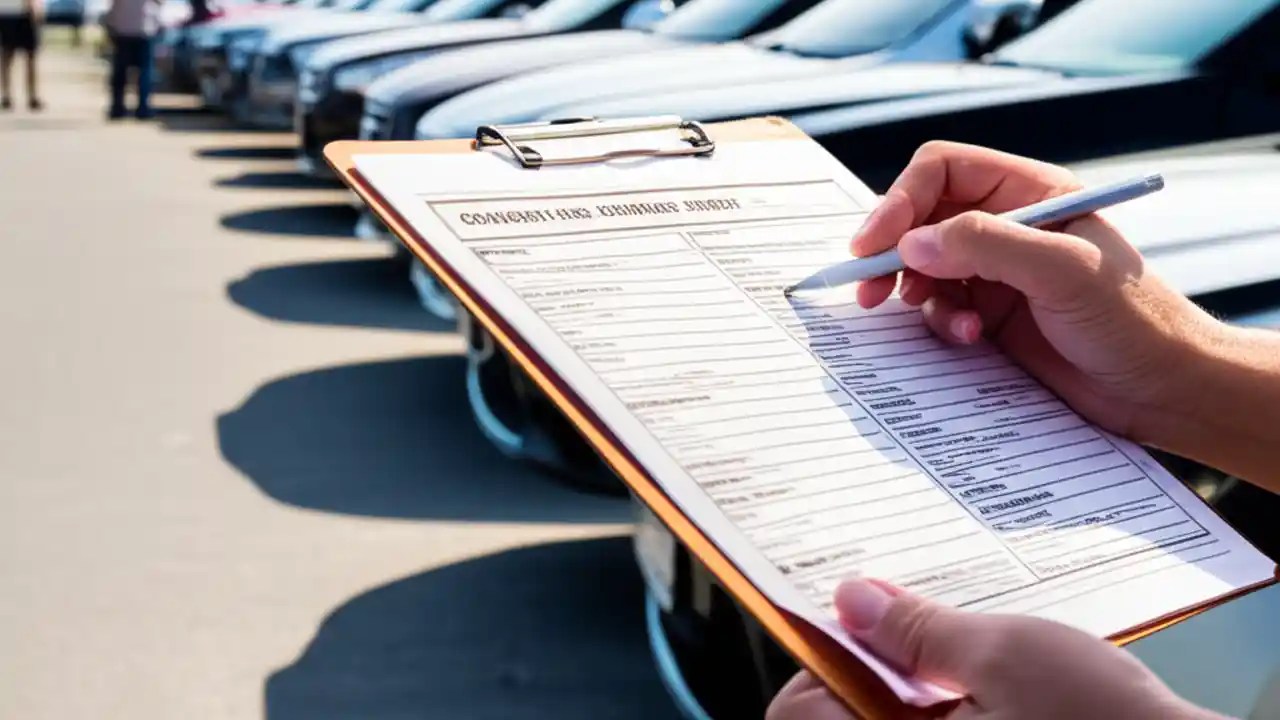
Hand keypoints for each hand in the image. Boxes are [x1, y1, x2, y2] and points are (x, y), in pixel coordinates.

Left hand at [766, 579, 1218, 719]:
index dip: (817, 660)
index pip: (797, 712)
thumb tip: (854, 598)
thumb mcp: (1006, 655)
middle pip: (844, 715)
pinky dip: (947, 707)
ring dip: (913, 685)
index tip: (852, 623)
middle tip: (915, 625)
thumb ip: (920, 629)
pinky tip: (988, 681)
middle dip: (871, 667)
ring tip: (961, 649)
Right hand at [851, 141, 1216, 446]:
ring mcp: (997, 272)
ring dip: (918, 294)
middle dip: (893, 250)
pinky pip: (940, 309)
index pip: (943, 171)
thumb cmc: (1133, 320)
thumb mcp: (1062, 270)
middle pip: (923, 217)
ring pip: (923, 267)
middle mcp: (1009, 226)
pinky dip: (941, 324)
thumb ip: (985, 245)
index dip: (901, 200)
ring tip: (942, 320)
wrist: (1162, 389)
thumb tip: (912, 244)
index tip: (874, 242)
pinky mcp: (991, 315)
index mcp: (1031, 193)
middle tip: (868, 286)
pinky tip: (970, 339)